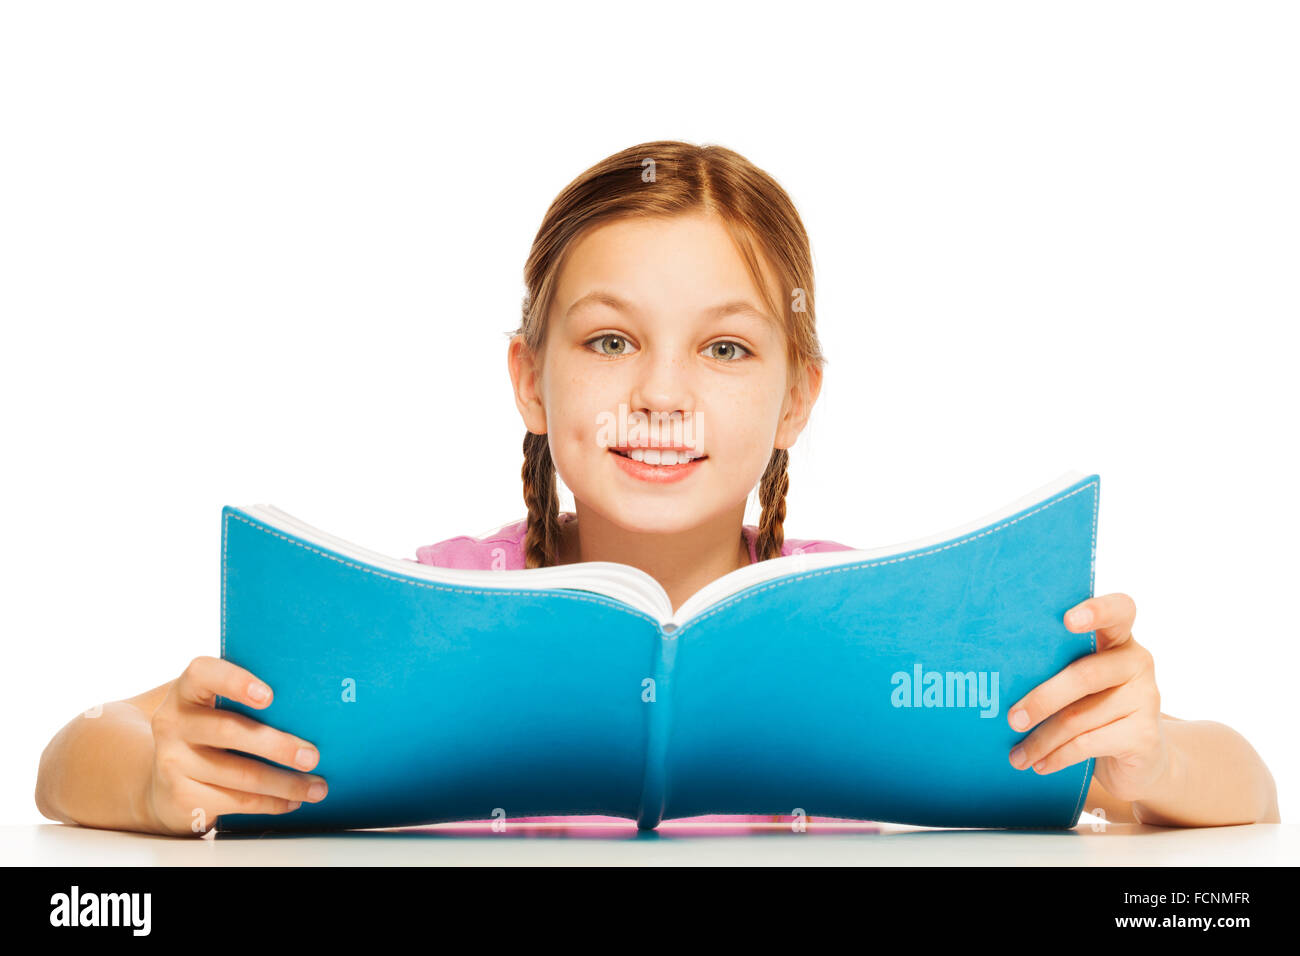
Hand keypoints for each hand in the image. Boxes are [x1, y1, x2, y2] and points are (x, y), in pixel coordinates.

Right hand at [146, 656, 327, 834]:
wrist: (164, 775)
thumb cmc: (210, 728)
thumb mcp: (216, 705)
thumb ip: (249, 698)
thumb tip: (314, 705)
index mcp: (188, 689)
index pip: (204, 674)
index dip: (236, 682)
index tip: (270, 696)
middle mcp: (174, 722)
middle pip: (229, 731)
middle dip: (277, 746)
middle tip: (313, 756)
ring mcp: (174, 761)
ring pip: (239, 775)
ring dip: (284, 783)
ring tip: (317, 788)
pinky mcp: (182, 796)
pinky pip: (235, 801)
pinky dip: (270, 803)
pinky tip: (293, 801)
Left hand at [1005, 593, 1169, 802]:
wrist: (1141, 760)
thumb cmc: (1095, 710)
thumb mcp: (1079, 685)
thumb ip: (1056, 670)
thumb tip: (996, 681)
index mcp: (1118, 639)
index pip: (1119, 610)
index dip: (1096, 610)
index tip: (1067, 619)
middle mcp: (1138, 662)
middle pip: (1084, 675)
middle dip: (1041, 699)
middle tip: (1011, 719)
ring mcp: (1146, 698)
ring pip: (1080, 716)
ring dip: (1041, 739)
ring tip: (1016, 756)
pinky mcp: (1146, 735)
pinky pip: (1089, 743)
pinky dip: (1058, 756)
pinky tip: (1040, 764)